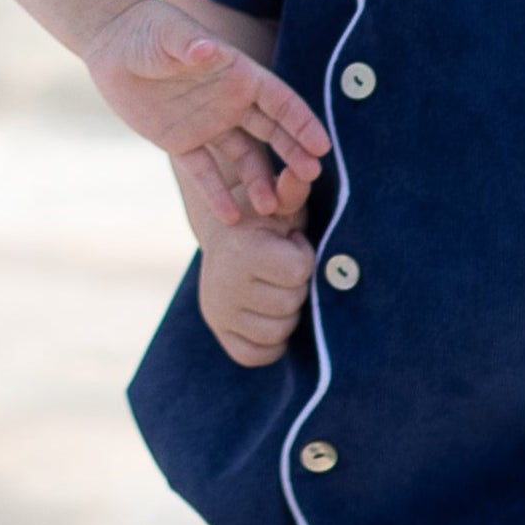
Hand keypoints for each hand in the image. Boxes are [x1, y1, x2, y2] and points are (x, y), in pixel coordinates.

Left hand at [83, 0, 328, 223]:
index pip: (278, 100)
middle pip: (271, 131)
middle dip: (293, 153)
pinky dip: (216, 194)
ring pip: (243, 156)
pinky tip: (229, 218)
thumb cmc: (146, 29)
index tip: (321, 146)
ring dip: (259, 180)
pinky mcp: (182, 142)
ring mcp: (208, 123)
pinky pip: (204, 172)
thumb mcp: (169, 34)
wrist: (112, 42)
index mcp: (237, 73)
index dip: (301, 122)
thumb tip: (209, 49)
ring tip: (272, 208)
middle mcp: (230, 101)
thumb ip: (190, 44)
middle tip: (311, 177)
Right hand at [189, 185, 318, 368]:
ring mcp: (218, 312)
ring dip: (286, 312)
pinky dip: (270, 340)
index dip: (303, 257)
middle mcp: (222, 284)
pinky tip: (267, 313)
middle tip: (278, 266)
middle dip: (295, 285)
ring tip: (273, 285)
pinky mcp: (219, 332)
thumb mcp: (276, 204)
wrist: (226, 236)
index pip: (299, 271)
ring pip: (278, 331)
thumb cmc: (263, 219)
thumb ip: (292, 192)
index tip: (289, 243)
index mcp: (240, 250)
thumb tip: (305, 170)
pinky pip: (258, 354)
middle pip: (290, 303)